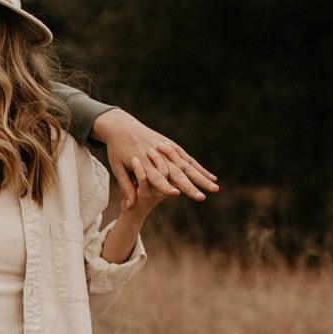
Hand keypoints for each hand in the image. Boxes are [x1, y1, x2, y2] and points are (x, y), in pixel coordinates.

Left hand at [92, 108, 218, 207]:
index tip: (176, 195)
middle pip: (175, 172)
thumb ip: (126, 187)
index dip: (165, 186)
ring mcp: (166, 149)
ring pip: (186, 165)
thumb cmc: (117, 149)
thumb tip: (130, 208)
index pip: (155, 176)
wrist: (121, 125)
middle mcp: (157, 155)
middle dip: (190, 186)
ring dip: (201, 177)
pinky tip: (211, 176)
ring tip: (215, 188)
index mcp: (142, 161)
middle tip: (202, 198)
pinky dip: (199, 167)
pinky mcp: (171, 145)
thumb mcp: (117, 167)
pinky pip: (187, 158)